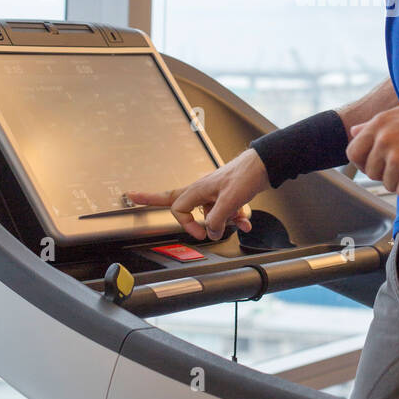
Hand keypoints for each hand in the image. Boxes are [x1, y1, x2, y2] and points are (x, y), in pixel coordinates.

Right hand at [125, 148, 269, 240]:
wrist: (264, 165)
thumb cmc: (245, 175)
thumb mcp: (229, 201)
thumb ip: (217, 219)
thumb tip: (211, 232)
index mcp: (198, 189)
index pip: (178, 210)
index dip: (187, 225)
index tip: (200, 233)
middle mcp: (203, 190)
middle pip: (176, 199)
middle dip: (154, 198)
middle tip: (134, 195)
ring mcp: (214, 192)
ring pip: (210, 212)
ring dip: (225, 220)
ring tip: (239, 219)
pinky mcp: (226, 194)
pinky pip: (224, 211)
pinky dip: (235, 217)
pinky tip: (245, 220)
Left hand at [346, 98, 398, 197]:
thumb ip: (375, 125)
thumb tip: (353, 131)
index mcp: (379, 124)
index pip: (353, 152)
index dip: (363, 163)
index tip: (378, 165)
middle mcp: (384, 140)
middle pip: (372, 173)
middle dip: (388, 174)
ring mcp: (398, 157)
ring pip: (389, 185)